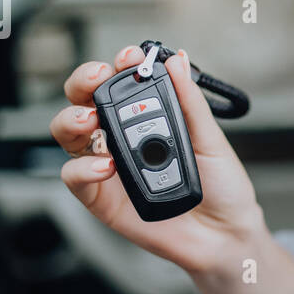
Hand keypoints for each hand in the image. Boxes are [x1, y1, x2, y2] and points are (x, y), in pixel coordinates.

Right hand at [50, 45, 263, 274]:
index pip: (122, 82)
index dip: (120, 65)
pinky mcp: (101, 198)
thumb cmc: (220, 187)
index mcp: (147, 118)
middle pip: (84, 100)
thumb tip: (178, 61)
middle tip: (97, 79)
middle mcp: (122, 138)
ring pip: (69, 134)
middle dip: (83, 82)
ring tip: (89, 119)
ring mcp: (107, 166)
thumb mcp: (211, 140)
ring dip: (72, 119)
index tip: (130, 58)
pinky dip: (83, 168)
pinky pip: (75, 177)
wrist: (224, 235)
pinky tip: (104, 166)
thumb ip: (190, 103)